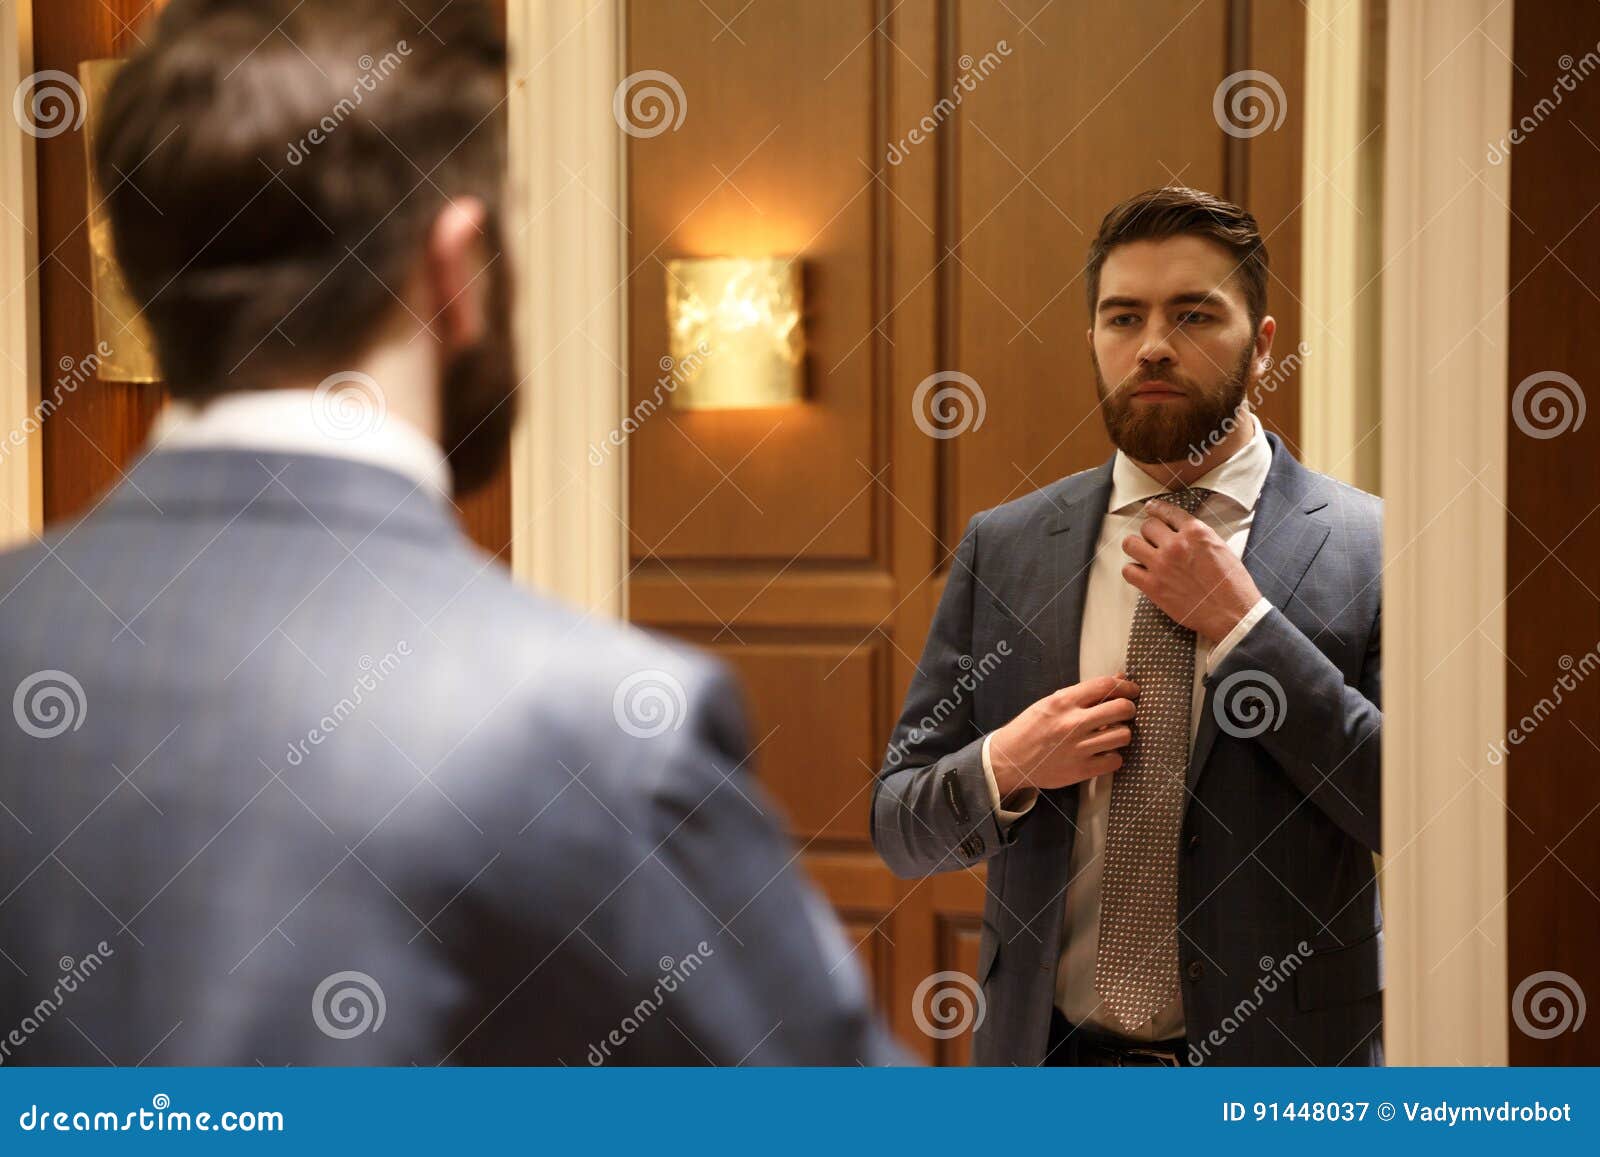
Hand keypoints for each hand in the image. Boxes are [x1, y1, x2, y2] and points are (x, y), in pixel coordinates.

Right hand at [987, 675, 1139, 798]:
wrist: (1009, 760)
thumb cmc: (1031, 728)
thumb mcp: (1052, 703)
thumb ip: (1085, 693)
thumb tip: (1119, 678)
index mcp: (1063, 702)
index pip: (1106, 686)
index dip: (1126, 686)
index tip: (1132, 690)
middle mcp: (1073, 723)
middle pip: (1122, 710)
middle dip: (1129, 709)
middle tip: (1126, 712)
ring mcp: (1078, 748)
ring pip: (1123, 735)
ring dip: (1122, 733)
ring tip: (1112, 734)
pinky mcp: (1081, 770)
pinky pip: (1115, 761)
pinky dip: (1113, 756)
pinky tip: (1103, 752)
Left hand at [1121, 498, 1261, 641]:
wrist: (1232, 612)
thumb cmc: (1232, 583)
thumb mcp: (1221, 547)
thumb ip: (1198, 536)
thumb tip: (1182, 531)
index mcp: (1196, 532)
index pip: (1167, 511)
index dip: (1156, 509)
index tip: (1150, 509)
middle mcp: (1176, 544)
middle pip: (1146, 526)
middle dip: (1150, 532)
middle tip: (1154, 541)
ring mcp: (1161, 565)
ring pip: (1130, 544)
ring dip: (1136, 547)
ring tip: (1143, 554)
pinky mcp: (1153, 586)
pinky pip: (1128, 571)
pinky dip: (1133, 571)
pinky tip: (1141, 573)